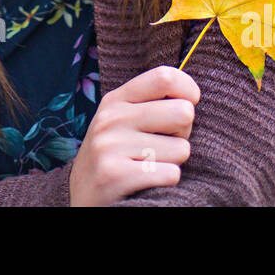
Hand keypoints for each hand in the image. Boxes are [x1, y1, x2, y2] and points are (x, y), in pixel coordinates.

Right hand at [69, 65, 199, 205]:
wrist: (82, 197)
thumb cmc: (116, 156)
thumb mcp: (123, 122)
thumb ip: (151, 103)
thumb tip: (192, 97)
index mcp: (116, 100)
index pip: (165, 77)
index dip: (188, 91)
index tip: (188, 105)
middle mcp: (111, 118)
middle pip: (183, 112)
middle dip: (182, 133)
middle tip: (161, 145)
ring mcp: (110, 146)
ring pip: (181, 149)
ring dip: (172, 162)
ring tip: (148, 165)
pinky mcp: (115, 175)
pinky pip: (171, 174)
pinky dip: (165, 182)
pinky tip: (145, 182)